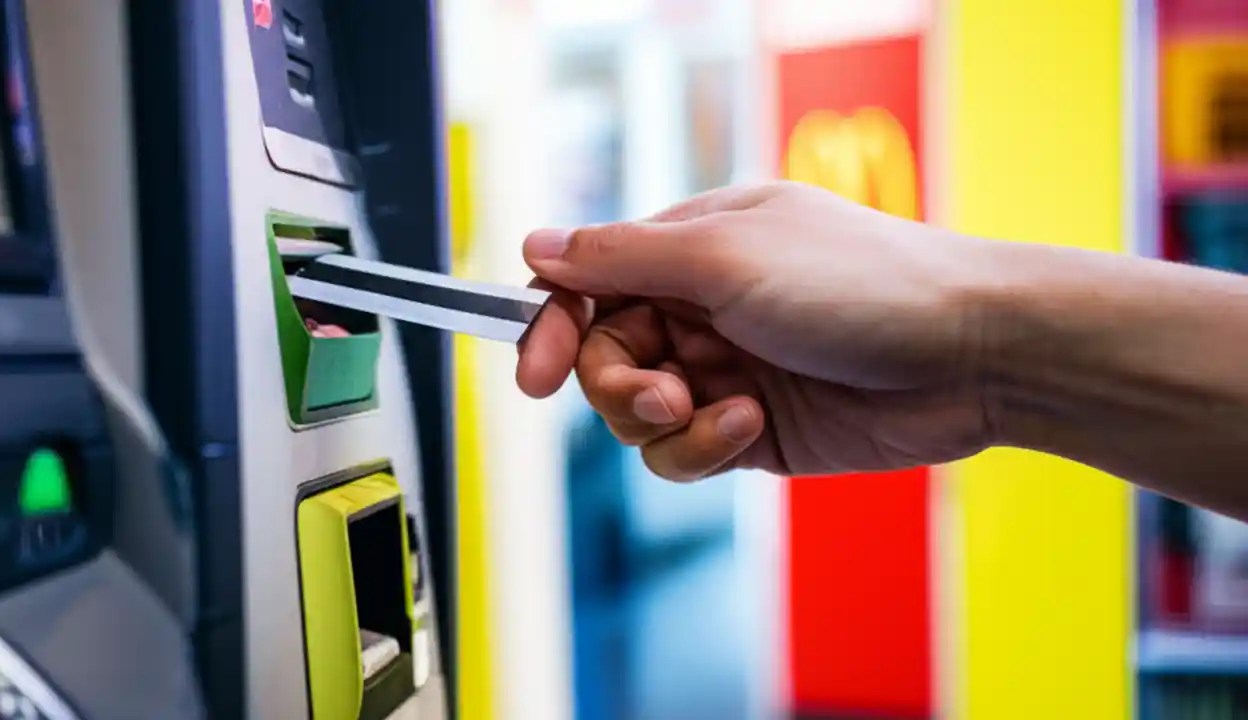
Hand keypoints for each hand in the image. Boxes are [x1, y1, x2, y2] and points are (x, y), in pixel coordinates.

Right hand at [516, 181, 997, 480]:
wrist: (968, 356)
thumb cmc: (859, 283)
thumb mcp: (728, 256)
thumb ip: (623, 258)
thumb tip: (537, 247)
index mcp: (691, 247)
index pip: (588, 284)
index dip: (553, 328)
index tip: (535, 374)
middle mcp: (701, 307)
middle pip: (604, 357)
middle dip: (618, 383)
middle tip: (661, 394)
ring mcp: (725, 370)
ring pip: (637, 415)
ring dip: (663, 422)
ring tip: (722, 411)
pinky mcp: (749, 430)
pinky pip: (682, 454)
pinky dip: (702, 448)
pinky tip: (752, 425)